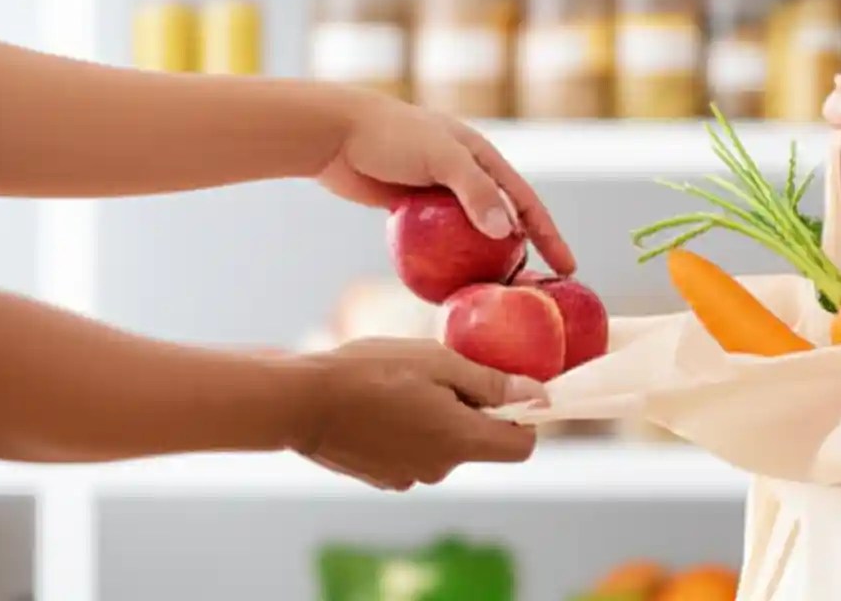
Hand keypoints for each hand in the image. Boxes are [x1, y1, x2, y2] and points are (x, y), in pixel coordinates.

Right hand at [293, 338, 545, 490]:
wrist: (301, 401)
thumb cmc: (370, 371)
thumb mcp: (437, 361)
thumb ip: (490, 381)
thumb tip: (539, 395)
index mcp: (460, 439)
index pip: (521, 446)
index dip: (523, 417)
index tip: (504, 389)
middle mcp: (441, 467)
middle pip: (480, 442)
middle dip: (471, 410)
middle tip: (438, 374)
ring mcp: (410, 477)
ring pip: (445, 445)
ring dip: (438, 418)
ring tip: (402, 386)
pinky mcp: (384, 478)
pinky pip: (415, 452)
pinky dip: (409, 431)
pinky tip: (381, 406)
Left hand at [317, 91, 575, 274]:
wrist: (334, 132)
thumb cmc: (389, 136)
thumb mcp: (440, 157)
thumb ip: (475, 191)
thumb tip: (508, 232)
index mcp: (482, 157)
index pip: (527, 202)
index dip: (550, 235)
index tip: (567, 268)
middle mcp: (466, 175)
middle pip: (503, 222)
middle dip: (521, 256)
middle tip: (533, 292)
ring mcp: (438, 193)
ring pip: (469, 236)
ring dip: (483, 264)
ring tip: (492, 297)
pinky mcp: (411, 207)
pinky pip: (437, 242)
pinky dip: (446, 262)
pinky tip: (446, 287)